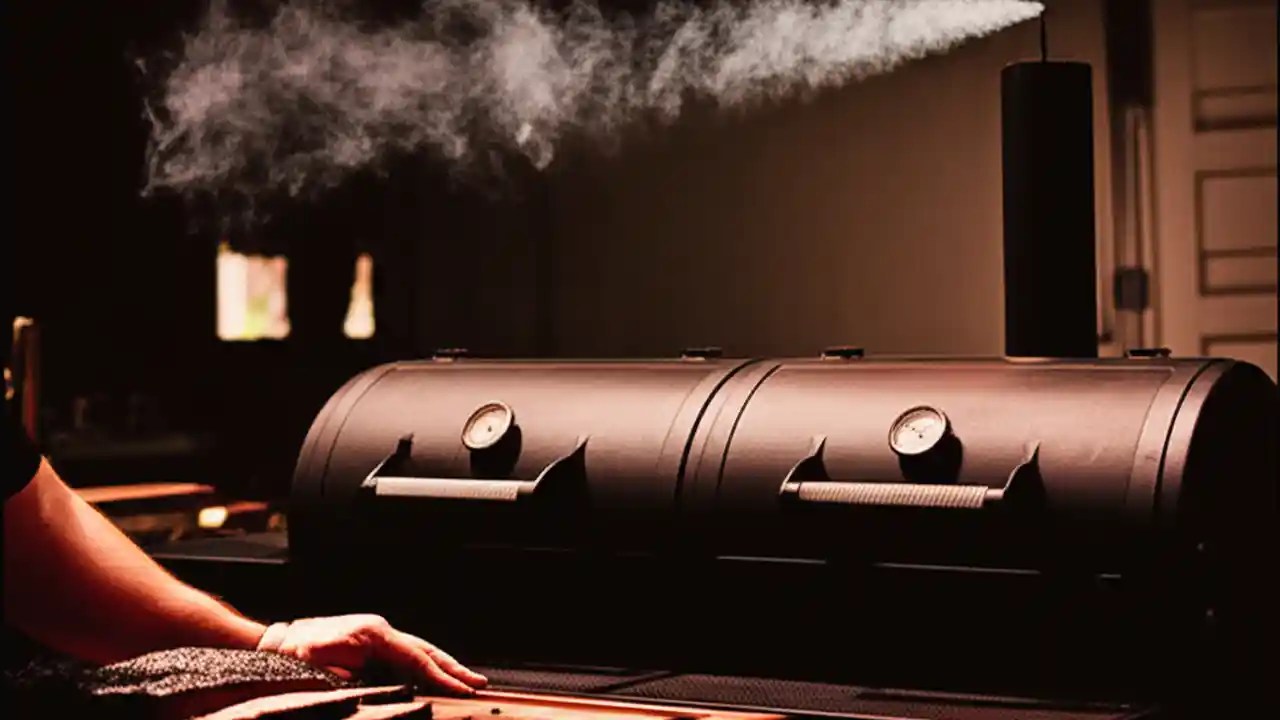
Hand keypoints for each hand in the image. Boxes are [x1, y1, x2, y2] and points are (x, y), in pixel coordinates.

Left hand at [258, 614, 486, 694]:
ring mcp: (377, 636)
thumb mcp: (316, 666)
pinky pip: (406, 657)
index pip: (416, 658)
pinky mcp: (372, 645)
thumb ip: (348, 675)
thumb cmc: (293, 656)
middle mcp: (380, 631)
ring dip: (443, 667)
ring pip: (419, 652)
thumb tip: (369, 685)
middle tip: (479, 684)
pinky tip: (436, 677)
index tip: (461, 689)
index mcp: (373, 634)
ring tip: (467, 680)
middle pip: (425, 651)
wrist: (276, 642)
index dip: (440, 676)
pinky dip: (425, 666)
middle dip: (453, 668)